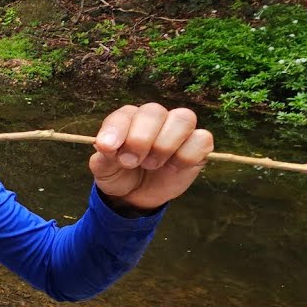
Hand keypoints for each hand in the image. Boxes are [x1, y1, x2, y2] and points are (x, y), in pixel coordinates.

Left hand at [89, 104, 212, 211]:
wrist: (136, 195)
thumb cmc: (119, 174)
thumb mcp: (104, 169)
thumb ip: (104, 156)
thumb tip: (106, 145)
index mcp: (128, 119)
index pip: (126, 114)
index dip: (117, 129)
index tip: (108, 149)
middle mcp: (154, 118)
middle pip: (154, 111)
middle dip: (140, 139)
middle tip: (130, 162)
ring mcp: (178, 130)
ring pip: (183, 118)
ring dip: (164, 145)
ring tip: (151, 165)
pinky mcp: (197, 145)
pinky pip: (202, 138)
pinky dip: (186, 155)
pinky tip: (172, 168)